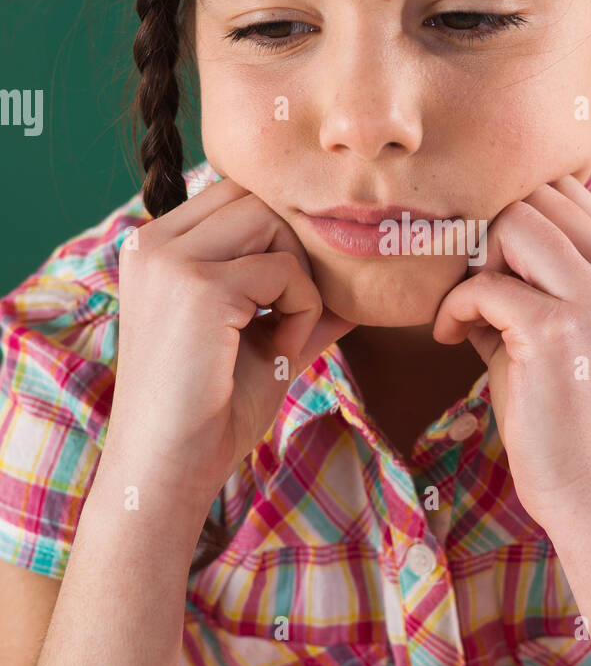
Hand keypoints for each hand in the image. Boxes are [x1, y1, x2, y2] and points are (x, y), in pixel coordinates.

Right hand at [106, 177, 355, 525]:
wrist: (168, 470)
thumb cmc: (212, 410)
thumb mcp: (264, 339)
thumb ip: (302, 298)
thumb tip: (364, 273)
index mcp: (155, 246)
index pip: (238, 195)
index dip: (279, 238)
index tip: (284, 300)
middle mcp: (152, 242)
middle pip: (259, 199)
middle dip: (294, 253)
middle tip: (290, 317)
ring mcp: (169, 261)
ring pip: (274, 223)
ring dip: (299, 281)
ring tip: (281, 337)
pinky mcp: (197, 288)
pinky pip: (285, 270)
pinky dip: (300, 312)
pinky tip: (280, 354)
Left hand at [432, 174, 590, 532]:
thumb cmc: (561, 406)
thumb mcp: (556, 323)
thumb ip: (528, 271)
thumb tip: (466, 227)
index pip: (561, 188)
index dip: (513, 219)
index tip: (492, 270)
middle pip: (531, 198)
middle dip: (488, 238)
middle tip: (474, 292)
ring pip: (510, 223)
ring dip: (473, 263)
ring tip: (467, 312)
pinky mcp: (555, 330)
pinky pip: (482, 283)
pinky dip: (454, 307)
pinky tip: (452, 338)